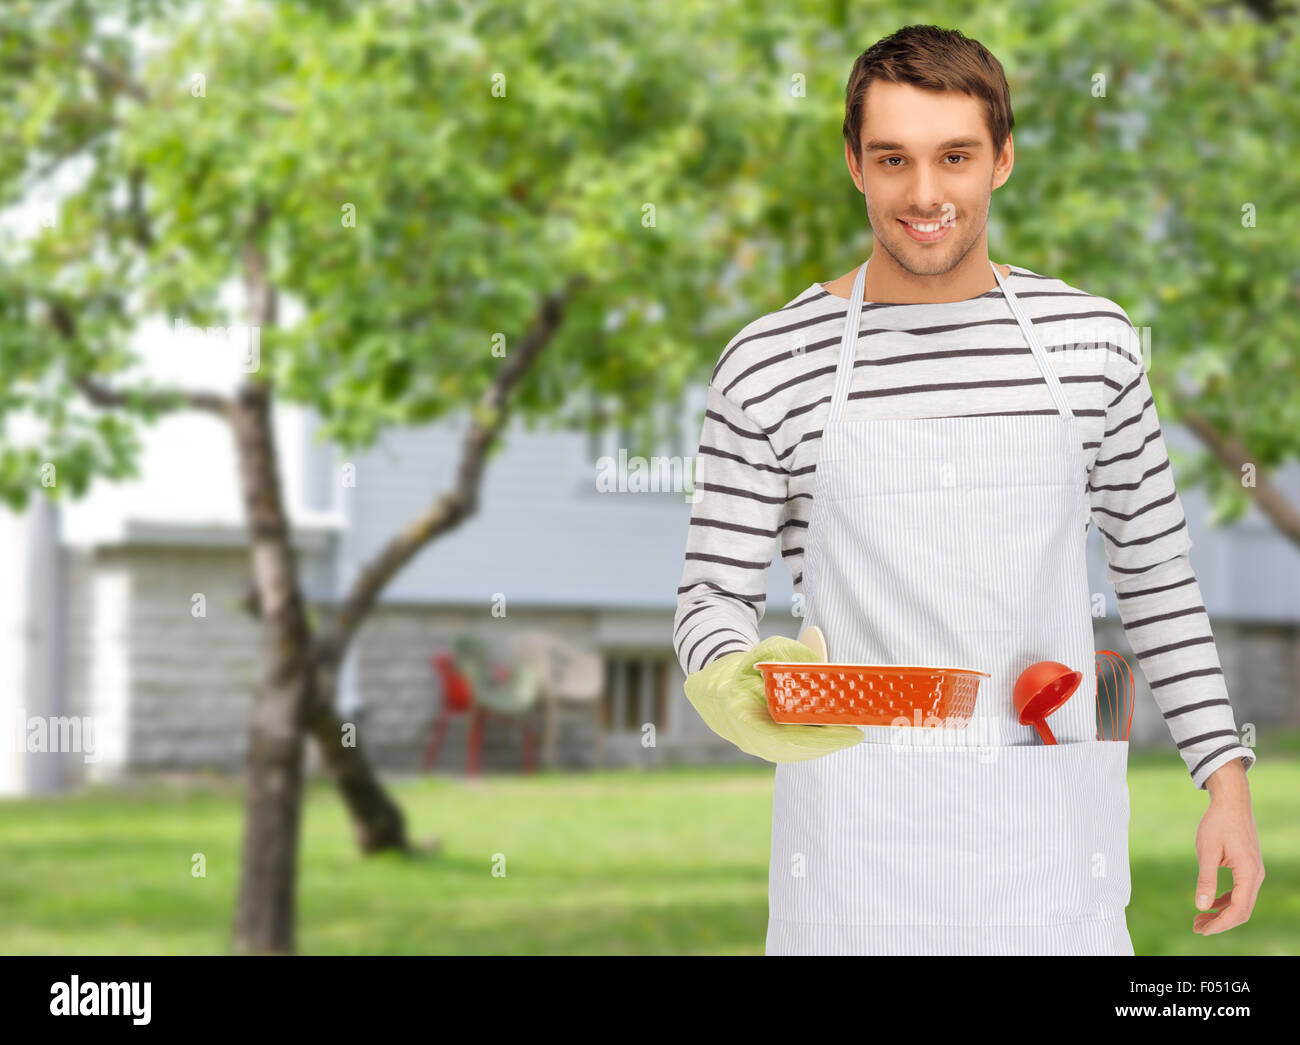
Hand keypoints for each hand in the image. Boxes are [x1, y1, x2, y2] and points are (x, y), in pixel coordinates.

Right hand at [683, 634, 862, 763]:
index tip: (848, 732)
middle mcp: (748, 739)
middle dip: (828, 743)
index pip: (787, 736)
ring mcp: (755, 747)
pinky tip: (831, 735)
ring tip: (848, 734)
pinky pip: (792, 751)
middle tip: (856, 733)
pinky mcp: (763, 748)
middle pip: (796, 750)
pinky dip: (813, 744)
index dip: (820, 738)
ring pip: (795, 753)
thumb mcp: (761, 652)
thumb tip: (818, 665)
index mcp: (742, 715)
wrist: (712, 687)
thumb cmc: (739, 668)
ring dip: (823, 745)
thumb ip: (787, 655)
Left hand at [1192, 759, 1263, 936]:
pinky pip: (1239, 892)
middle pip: (1241, 910)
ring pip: (1241, 902)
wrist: (1231, 803)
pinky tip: (1210, 903)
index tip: (1201, 929)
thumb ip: (1206, 879)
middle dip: (1220, 922)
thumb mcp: (1207, 851)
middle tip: (1197, 927)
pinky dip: (1225, 900)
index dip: (1220, 924)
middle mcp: (1255, 876)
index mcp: (1248, 873)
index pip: (1238, 909)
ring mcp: (1253, 872)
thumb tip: (1202, 906)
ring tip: (1199, 918)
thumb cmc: (1218, 823)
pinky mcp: (1248, 867)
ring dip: (1221, 912)